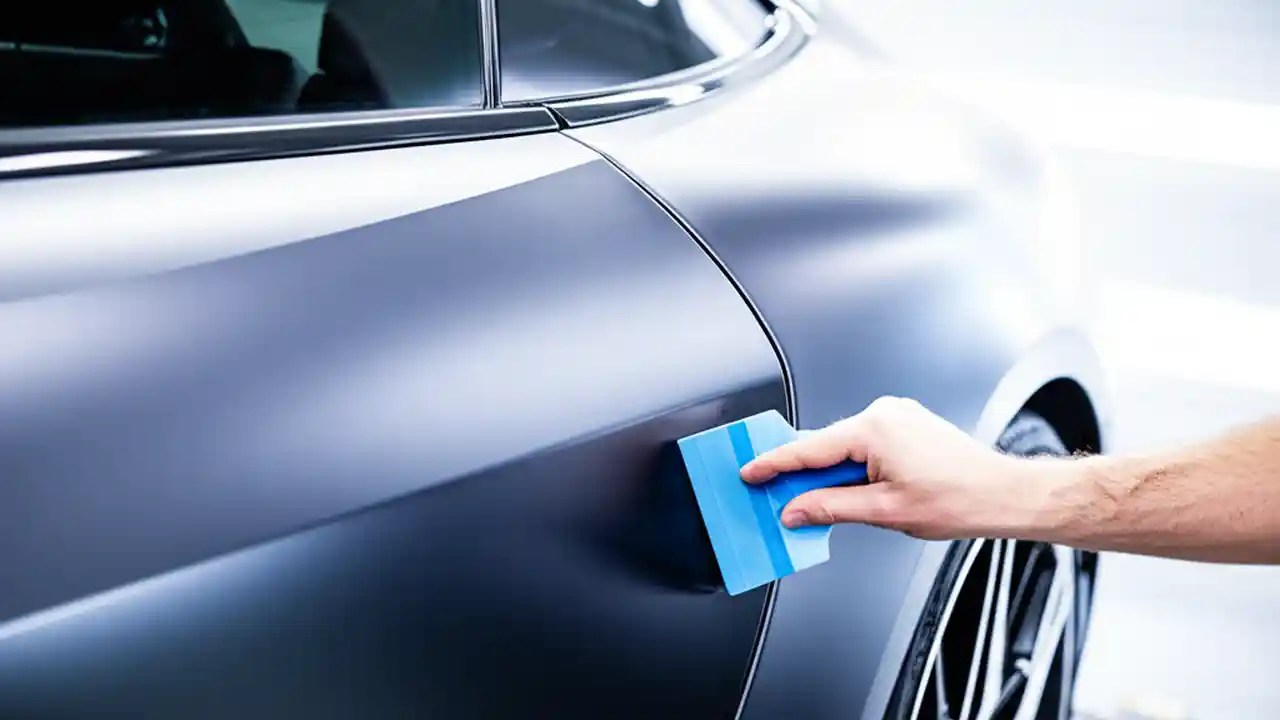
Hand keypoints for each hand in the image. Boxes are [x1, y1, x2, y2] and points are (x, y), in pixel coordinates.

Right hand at [740, 397, 1042, 539]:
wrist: (1003, 493)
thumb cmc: (958, 499)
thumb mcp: (884, 511)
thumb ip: (831, 507)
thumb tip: (795, 510)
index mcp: (874, 429)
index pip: (808, 448)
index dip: (774, 463)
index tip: (748, 471)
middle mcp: (883, 414)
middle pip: (824, 446)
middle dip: (800, 473)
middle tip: (773, 495)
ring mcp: (897, 416)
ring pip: (844, 446)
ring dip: (828, 472)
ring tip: (815, 503)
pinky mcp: (906, 425)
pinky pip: (864, 444)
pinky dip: (850, 465)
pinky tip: (846, 490)